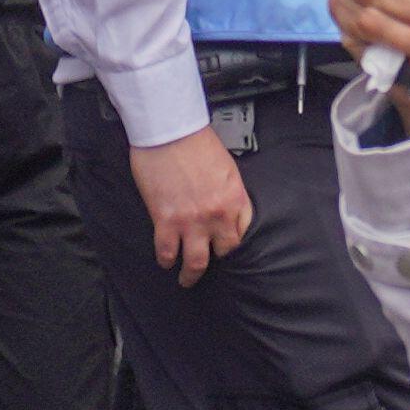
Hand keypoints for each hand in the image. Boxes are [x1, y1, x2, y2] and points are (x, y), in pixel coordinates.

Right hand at [129, 129, 250, 282]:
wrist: (170, 130)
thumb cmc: (195, 141)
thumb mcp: (225, 167)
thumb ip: (227, 191)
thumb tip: (222, 206)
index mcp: (235, 198)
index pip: (243, 232)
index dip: (234, 242)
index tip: (227, 247)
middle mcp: (217, 214)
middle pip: (224, 251)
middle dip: (217, 260)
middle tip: (210, 265)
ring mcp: (191, 220)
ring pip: (196, 262)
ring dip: (191, 274)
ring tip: (187, 279)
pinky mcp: (166, 220)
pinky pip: (167, 252)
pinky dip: (166, 259)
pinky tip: (166, 261)